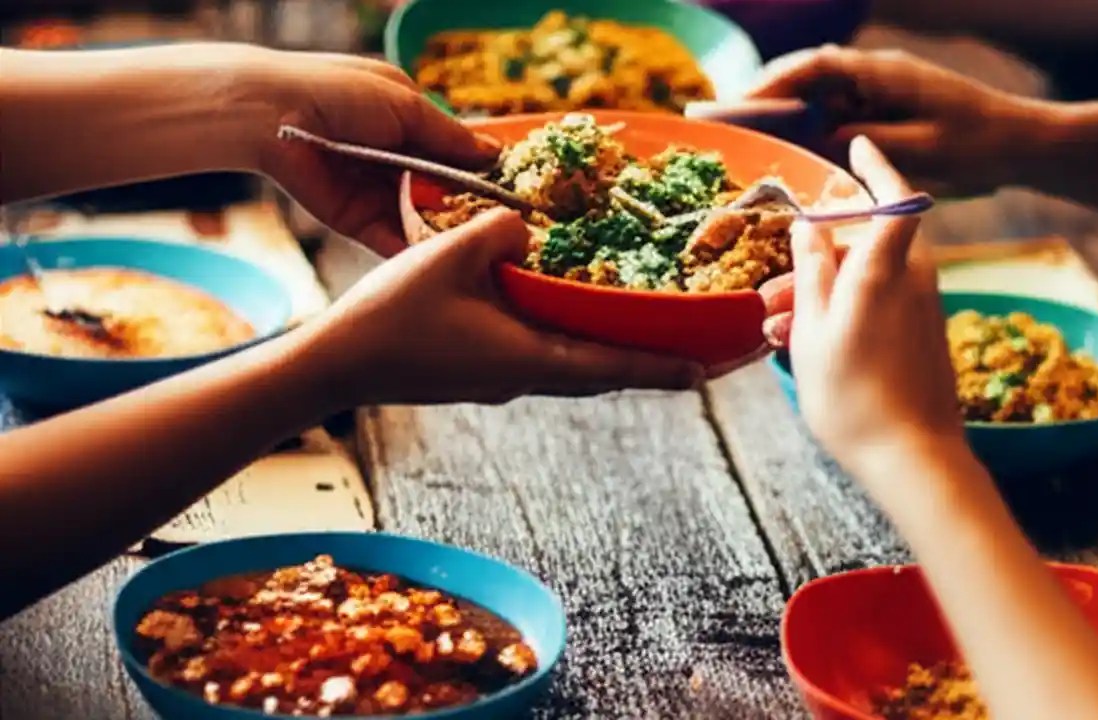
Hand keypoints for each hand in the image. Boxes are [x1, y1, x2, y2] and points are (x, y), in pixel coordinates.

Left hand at [241, 47, 499, 256]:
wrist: (273, 115)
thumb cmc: (342, 94)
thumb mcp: (407, 106)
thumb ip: (451, 136)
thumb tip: (494, 154)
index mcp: (410, 124)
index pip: (457, 154)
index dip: (483, 173)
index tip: (517, 193)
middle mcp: (397, 161)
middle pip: (444, 192)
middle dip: (471, 209)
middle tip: (508, 231)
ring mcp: (378, 193)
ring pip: (423, 220)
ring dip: (449, 234)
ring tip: (485, 253)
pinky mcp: (358, 221)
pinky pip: (393, 241)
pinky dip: (417, 253)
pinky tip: (448, 264)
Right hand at [296, 206, 702, 405]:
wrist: (336, 366)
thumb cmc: (391, 316)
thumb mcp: (449, 255)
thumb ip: (500, 231)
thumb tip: (527, 226)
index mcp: (529, 357)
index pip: (615, 365)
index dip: (664, 368)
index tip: (706, 373)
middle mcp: (524, 377)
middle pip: (602, 373)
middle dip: (648, 364)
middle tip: (691, 356)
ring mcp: (500, 380)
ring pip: (573, 368)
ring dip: (611, 355)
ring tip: (642, 335)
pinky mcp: (479, 373)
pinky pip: (543, 359)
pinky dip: (572, 345)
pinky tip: (566, 320)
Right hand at [748, 46, 1045, 196]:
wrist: (1025, 145)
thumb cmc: (979, 146)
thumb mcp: (920, 150)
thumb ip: (865, 144)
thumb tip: (814, 141)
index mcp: (883, 74)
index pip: (814, 67)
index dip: (771, 83)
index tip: (737, 105)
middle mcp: (875, 75)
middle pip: (806, 76)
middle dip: (763, 96)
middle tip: (722, 121)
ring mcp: (880, 90)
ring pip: (817, 95)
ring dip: (782, 113)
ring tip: (743, 136)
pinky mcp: (885, 110)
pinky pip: (835, 113)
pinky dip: (808, 128)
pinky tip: (789, 150)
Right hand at [764, 137, 963, 478]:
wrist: (913, 457)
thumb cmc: (853, 393)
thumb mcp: (813, 327)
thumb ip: (811, 269)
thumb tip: (811, 225)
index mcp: (885, 266)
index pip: (891, 195)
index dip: (874, 167)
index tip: (856, 145)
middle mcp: (912, 278)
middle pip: (864, 242)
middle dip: (816, 255)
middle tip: (772, 288)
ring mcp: (920, 308)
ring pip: (864, 277)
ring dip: (820, 292)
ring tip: (776, 327)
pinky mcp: (920, 335)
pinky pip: (876, 305)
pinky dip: (841, 314)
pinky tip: (805, 346)